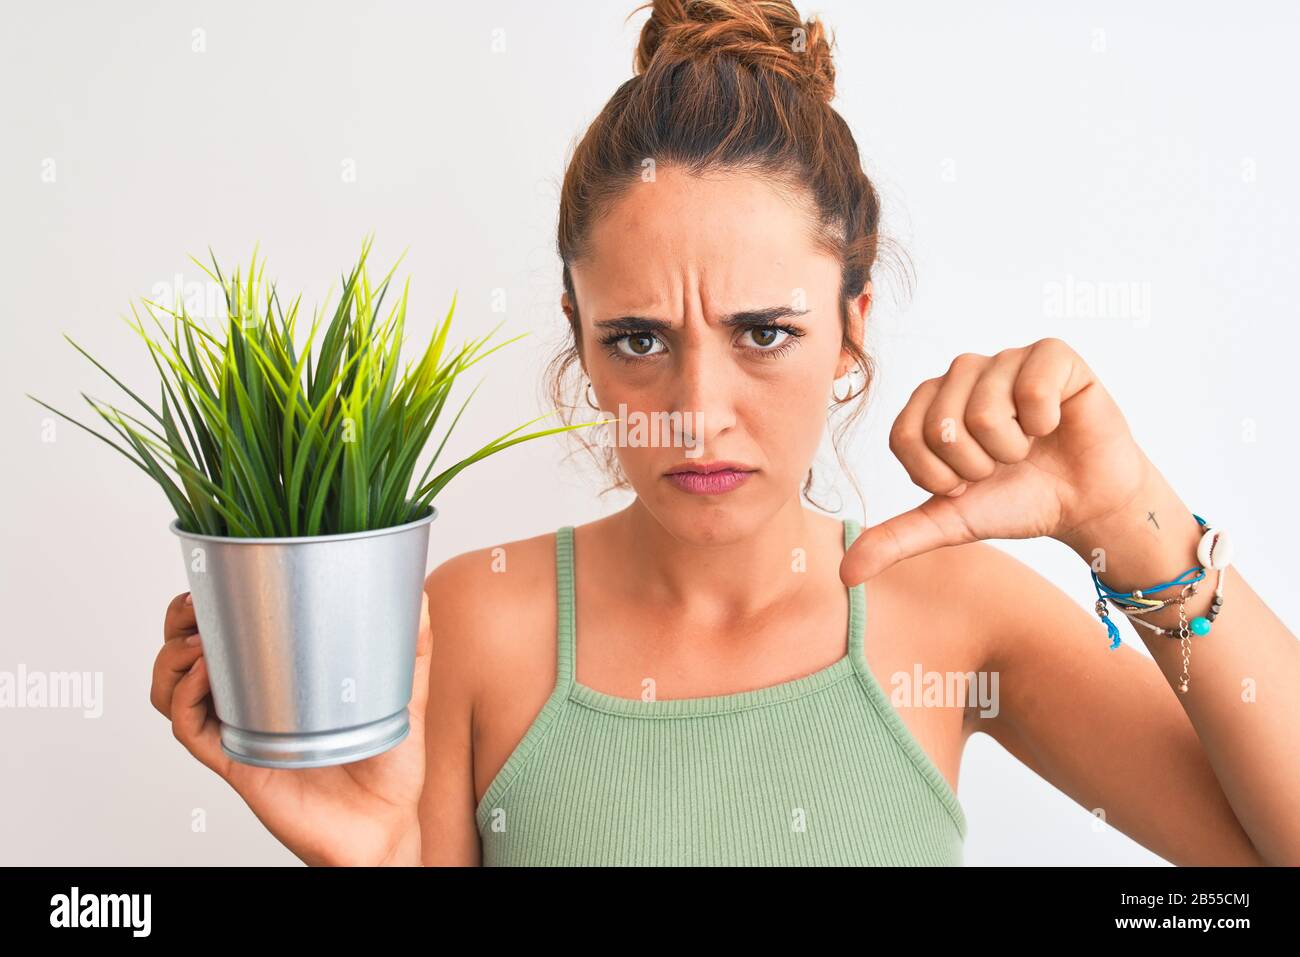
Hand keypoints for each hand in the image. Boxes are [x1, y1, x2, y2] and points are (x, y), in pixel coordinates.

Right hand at [150, 589, 432, 865]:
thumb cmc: (389, 768)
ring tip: (200, 643)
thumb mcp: (403, 697)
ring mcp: (241, 734)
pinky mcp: (239, 764)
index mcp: (282, 684)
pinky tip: (206, 676)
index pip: (227, 637)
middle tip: (196, 605)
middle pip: (185, 657)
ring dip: (173, 660)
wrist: (386, 827)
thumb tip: (420, 599)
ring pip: (173, 693)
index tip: (215, 579)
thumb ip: (412, 652)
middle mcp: (253, 707)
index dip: (208, 607)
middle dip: (179, 626)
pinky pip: (193, 732)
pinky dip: (188, 699)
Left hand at [841, 337, 1151, 584]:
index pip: (904, 437)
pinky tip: (1055, 424)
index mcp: (928, 404)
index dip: (938, 476)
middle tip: (1002, 466)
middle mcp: (961, 374)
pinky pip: (1031, 386)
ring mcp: (1005, 359)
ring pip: (984, 411)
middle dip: (976, 467)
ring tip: (1029, 447)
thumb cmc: (1017, 502)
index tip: (967, 483)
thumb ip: (896, 539)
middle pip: (941, 426)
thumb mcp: (950, 522)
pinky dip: (1045, 421)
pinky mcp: (1052, 354)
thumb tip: (846, 573)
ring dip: (1011, 450)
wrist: (1086, 504)